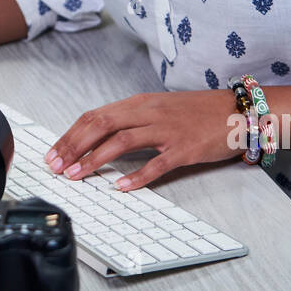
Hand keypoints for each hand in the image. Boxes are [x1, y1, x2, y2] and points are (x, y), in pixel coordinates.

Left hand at [43, 89, 240, 189]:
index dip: (70, 134)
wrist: (237, 110)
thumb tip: (99, 138)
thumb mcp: (158, 108)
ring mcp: (167, 130)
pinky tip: (120, 187)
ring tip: (77, 175)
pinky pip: (156, 164)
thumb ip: (132, 120)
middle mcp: (149, 113)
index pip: (95, 116)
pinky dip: (136, 176)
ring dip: (94, 160)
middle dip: (73, 146)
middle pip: (101, 125)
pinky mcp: (184, 148)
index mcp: (139, 103)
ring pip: (122, 142)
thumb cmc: (196, 112)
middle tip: (56, 166)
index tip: (53, 152)